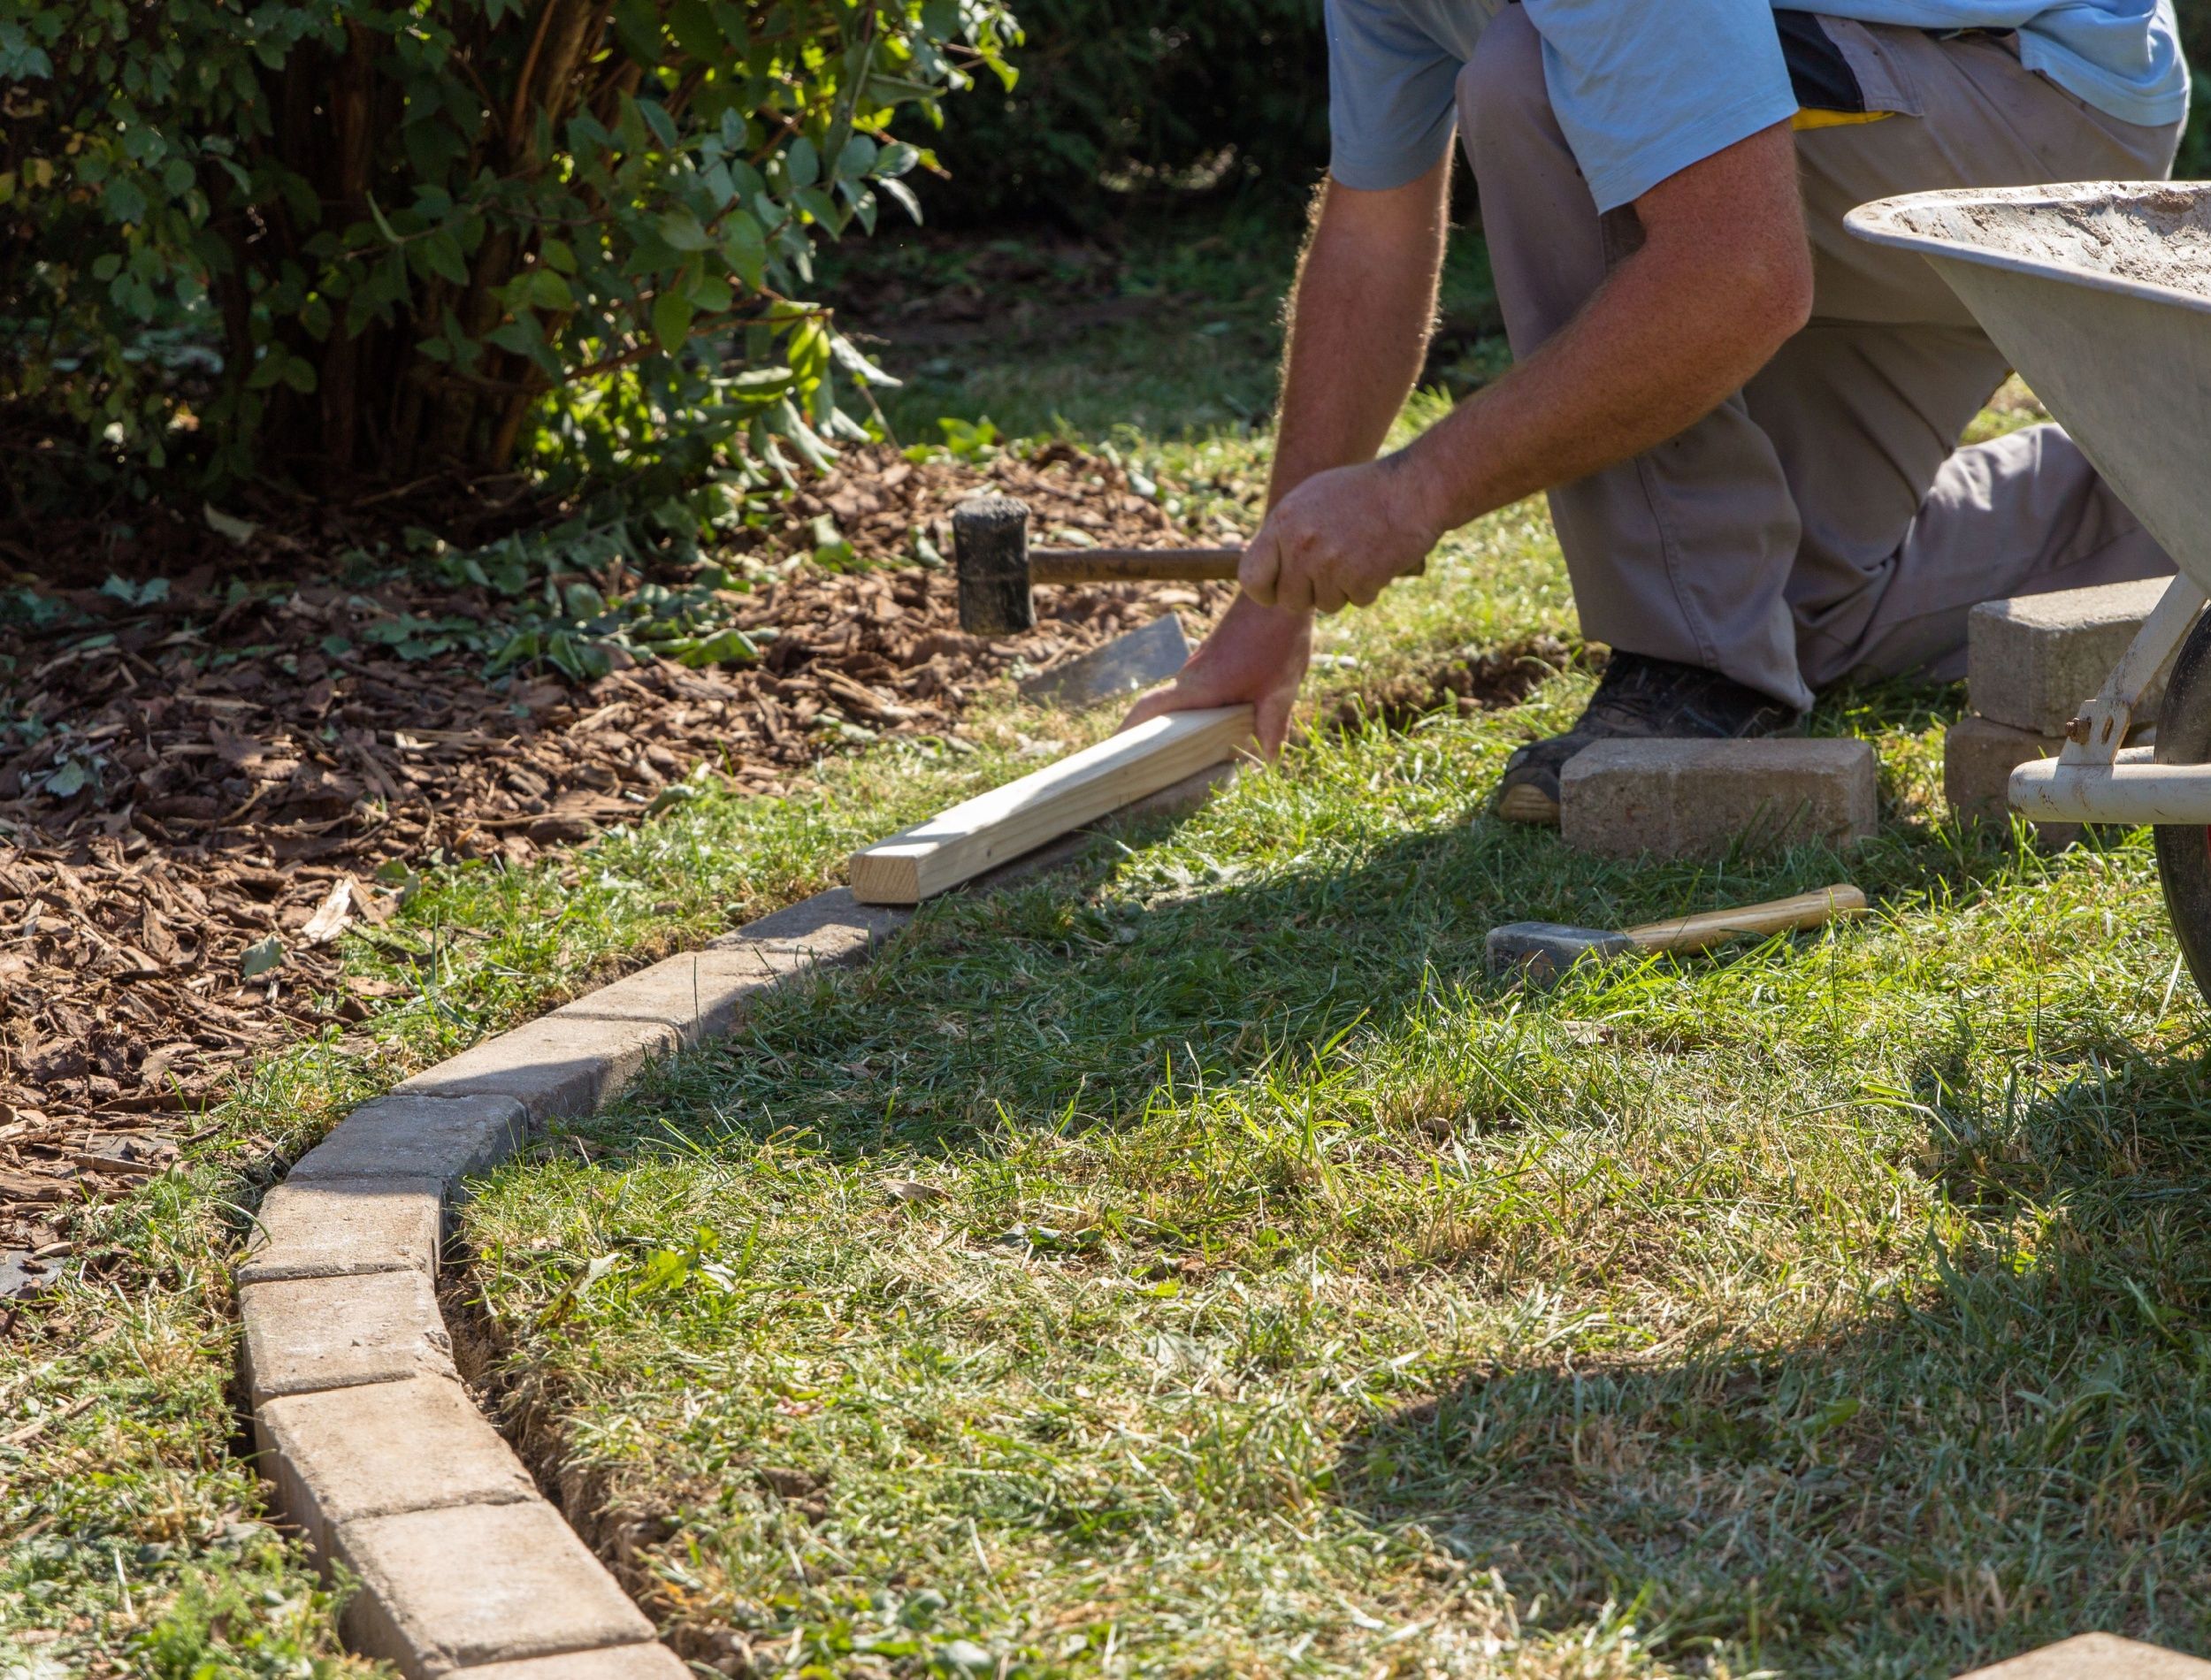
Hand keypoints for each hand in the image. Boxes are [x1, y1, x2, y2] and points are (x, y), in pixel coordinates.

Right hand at [1119, 595, 1311, 756]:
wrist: (1277, 595)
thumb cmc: (1276, 640)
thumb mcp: (1280, 689)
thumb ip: (1271, 726)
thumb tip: (1269, 761)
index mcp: (1199, 686)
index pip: (1149, 708)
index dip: (1128, 729)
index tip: (1112, 749)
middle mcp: (1191, 676)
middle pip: (1159, 709)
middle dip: (1148, 735)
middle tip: (1147, 770)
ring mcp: (1199, 666)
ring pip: (1180, 700)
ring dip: (1177, 724)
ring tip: (1181, 758)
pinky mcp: (1211, 660)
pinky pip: (1195, 691)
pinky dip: (1194, 711)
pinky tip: (1215, 728)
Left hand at [1239, 453, 1443, 613]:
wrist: (1414, 487)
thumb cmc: (1365, 491)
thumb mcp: (1313, 498)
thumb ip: (1288, 532)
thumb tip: (1270, 567)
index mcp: (1283, 522)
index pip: (1251, 576)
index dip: (1264, 591)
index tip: (1276, 593)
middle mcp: (1300, 545)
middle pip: (1290, 600)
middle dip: (1310, 595)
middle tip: (1332, 574)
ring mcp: (1329, 564)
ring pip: (1326, 604)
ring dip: (1344, 590)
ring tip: (1360, 555)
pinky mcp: (1359, 579)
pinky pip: (1358, 601)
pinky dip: (1370, 587)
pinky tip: (1379, 559)